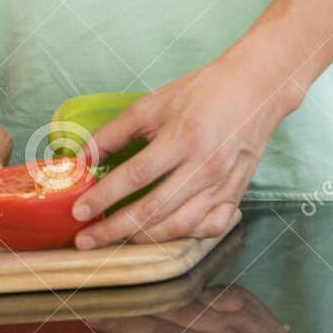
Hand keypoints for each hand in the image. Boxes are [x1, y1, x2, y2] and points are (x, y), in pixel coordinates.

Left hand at [71, 49, 300, 246]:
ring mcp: (222, 186)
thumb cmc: (200, 94)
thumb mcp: (152, 104)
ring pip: (178, 226)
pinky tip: (161, 233)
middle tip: (87, 240)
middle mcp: (204, 167)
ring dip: (143, 237)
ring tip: (117, 237)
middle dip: (115, 228)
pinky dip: (183, 236)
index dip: (104, 196)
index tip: (79, 211)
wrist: (252, 92)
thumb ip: (115, 132)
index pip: (135, 176)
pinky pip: (207, 229)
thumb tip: (83, 158)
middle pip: (154, 210)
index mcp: (182, 138)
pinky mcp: (235, 196)